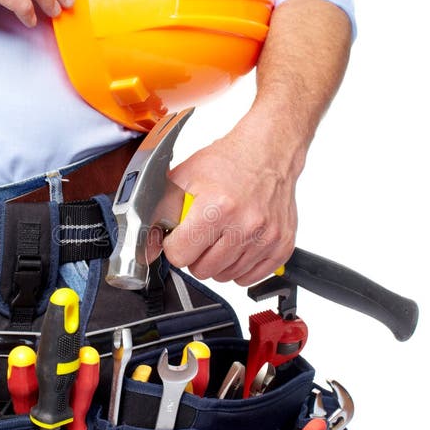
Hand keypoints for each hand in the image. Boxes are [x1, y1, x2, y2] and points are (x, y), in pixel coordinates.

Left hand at [162, 112, 300, 285]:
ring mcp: (266, 237)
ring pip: (225, 276)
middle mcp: (245, 225)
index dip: (173, 245)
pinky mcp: (282, 245)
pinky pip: (250, 277)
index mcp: (217, 207)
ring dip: (217, 262)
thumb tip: (148, 244)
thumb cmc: (230, 160)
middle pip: (202, 270)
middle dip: (195, 255)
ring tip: (220, 237)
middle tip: (200, 235)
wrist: (270, 151)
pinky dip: (240, 267)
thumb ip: (162, 209)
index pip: (180, 255)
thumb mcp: (185, 176)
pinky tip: (237, 246)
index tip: (178, 237)